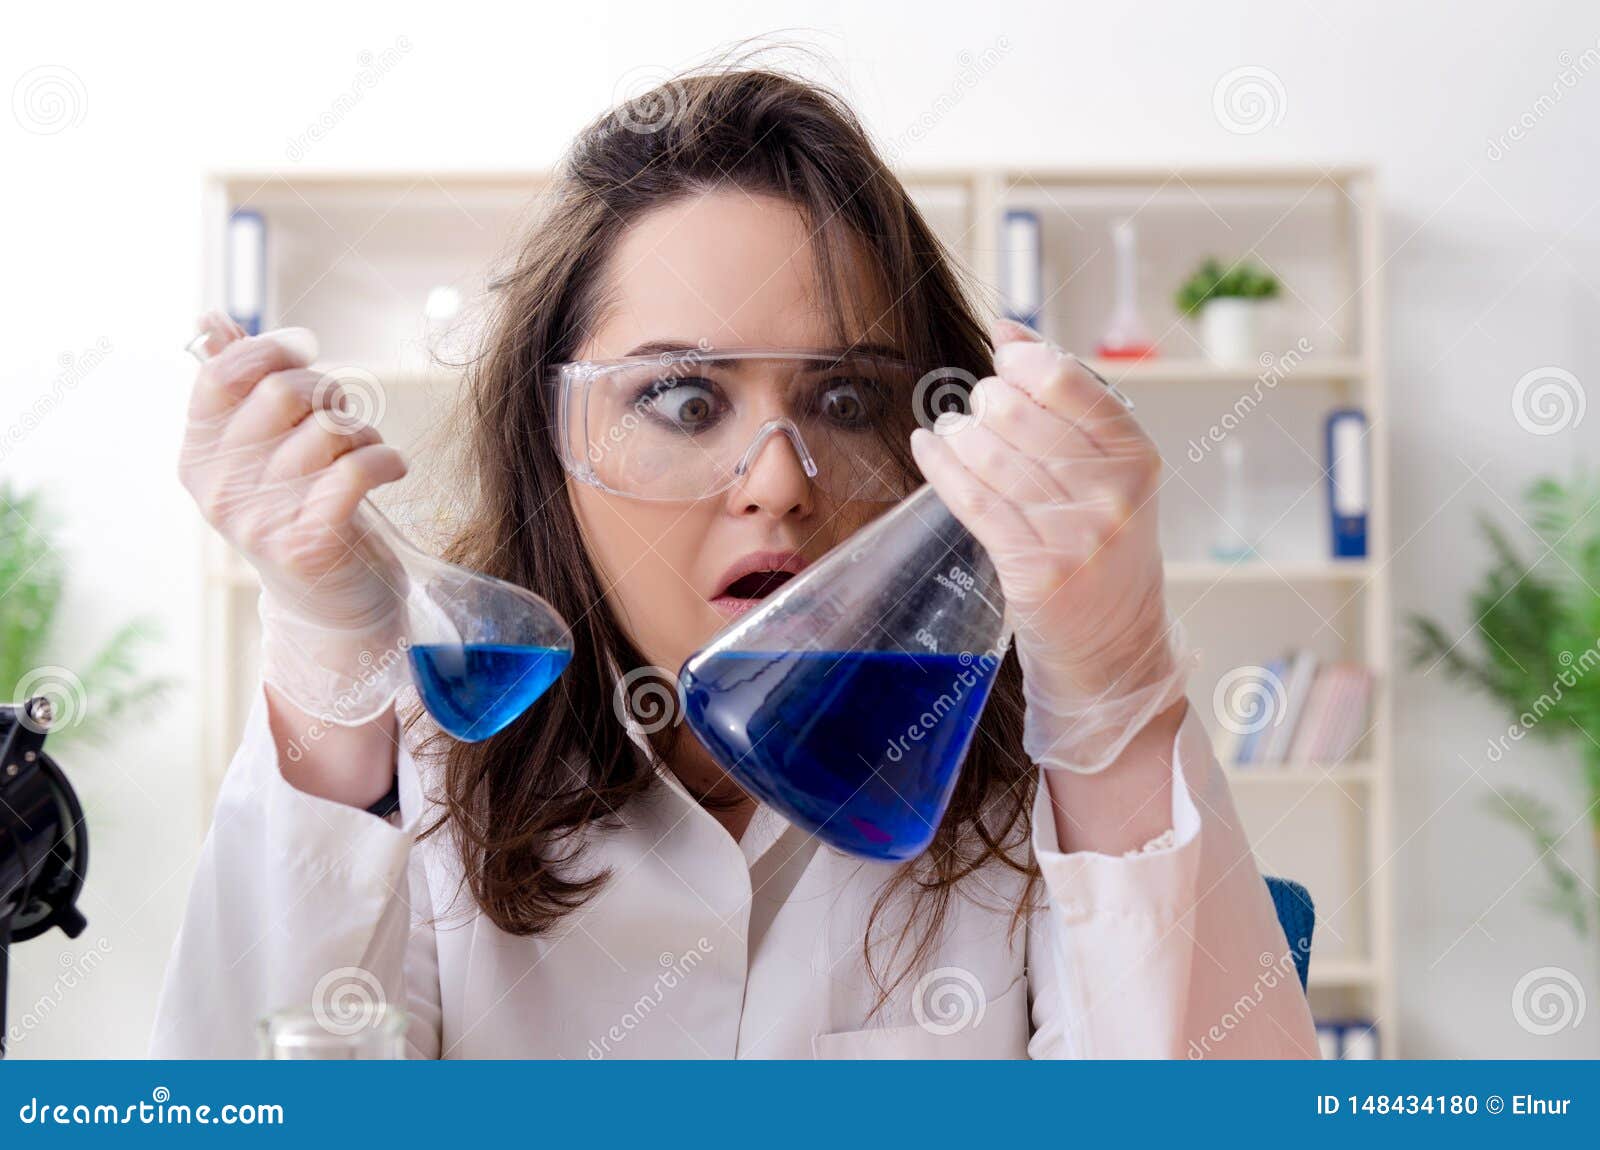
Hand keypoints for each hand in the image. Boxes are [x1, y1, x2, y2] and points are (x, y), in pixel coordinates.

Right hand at [180, 312, 410, 721]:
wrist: (333, 608)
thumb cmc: (301, 512)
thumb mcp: (262, 451)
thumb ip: (238, 386)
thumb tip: (209, 319)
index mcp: (198, 457)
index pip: (222, 374)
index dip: (271, 349)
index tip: (305, 351)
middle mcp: (219, 489)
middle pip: (283, 392)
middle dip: (327, 391)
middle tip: (343, 416)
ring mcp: (260, 519)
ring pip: (328, 429)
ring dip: (362, 431)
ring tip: (365, 452)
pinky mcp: (310, 542)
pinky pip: (358, 467)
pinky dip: (386, 458)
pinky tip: (392, 468)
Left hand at [909, 321, 1188, 771]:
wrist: (1114, 649)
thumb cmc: (1103, 551)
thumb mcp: (1109, 476)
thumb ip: (1068, 404)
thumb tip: (1009, 327)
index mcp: (1137, 459)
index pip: (1070, 382)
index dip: (1024, 360)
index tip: (1002, 358)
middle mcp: (1112, 494)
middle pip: (1021, 414)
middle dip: (986, 403)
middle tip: (977, 411)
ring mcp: (1076, 535)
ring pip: (991, 455)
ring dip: (959, 434)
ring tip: (953, 433)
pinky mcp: (1036, 570)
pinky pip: (972, 500)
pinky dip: (941, 465)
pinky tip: (928, 448)